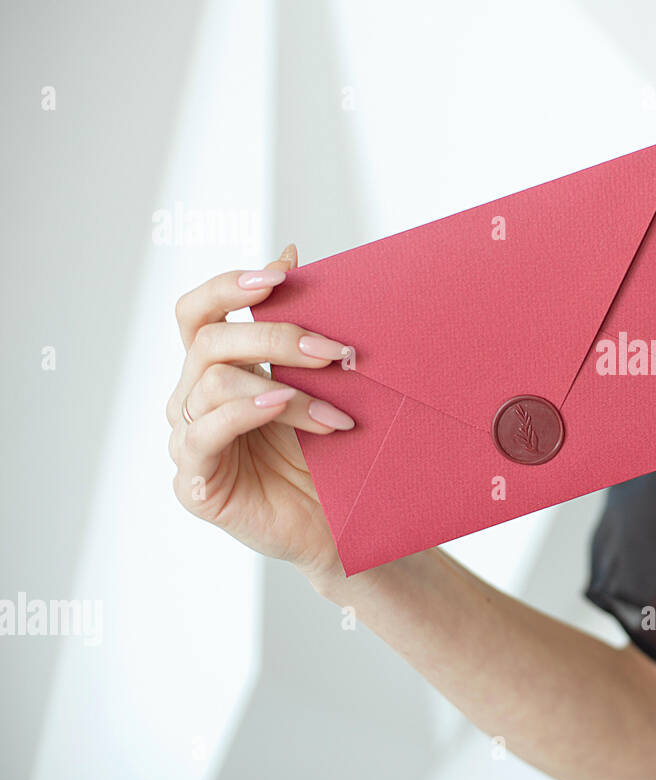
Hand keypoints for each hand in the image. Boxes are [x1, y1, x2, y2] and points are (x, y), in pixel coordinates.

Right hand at [166, 244, 355, 582]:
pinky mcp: (196, 481)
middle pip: (210, 342)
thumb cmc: (328, 456)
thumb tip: (291, 251)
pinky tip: (283, 406)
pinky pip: (205, 432)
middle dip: (276, 336)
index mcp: (216, 371)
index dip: (229, 287)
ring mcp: (189, 441)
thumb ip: (295, 327)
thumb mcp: (316, 384)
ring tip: (337, 412)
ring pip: (214, 383)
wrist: (342, 528)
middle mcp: (193, 401)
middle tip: (337, 351)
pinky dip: (247, 411)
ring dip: (287, 388)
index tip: (281, 275)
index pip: (196, 313)